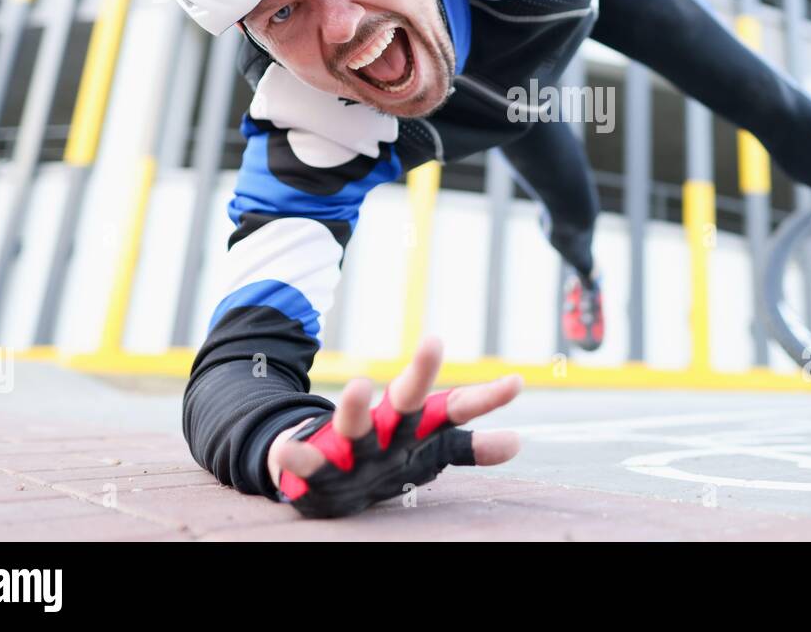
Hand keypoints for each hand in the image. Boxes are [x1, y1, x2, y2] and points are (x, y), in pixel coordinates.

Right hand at [268, 336, 521, 516]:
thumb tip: (519, 443)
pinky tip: (291, 450)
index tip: (517, 383)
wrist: (324, 469)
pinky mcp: (313, 461)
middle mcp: (387, 426)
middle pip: (409, 399)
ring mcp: (350, 442)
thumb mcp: (429, 454)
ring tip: (359, 386)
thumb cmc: (386, 454)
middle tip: (435, 341)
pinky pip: (302, 459)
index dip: (485, 398)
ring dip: (355, 407)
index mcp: (418, 425)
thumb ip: (468, 447)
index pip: (456, 406)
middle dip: (420, 372)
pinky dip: (296, 454)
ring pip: (354, 424)